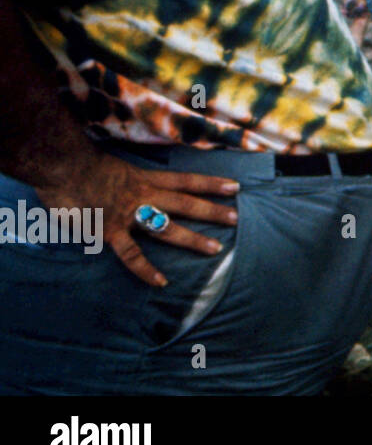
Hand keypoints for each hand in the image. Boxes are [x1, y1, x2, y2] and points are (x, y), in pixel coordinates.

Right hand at [33, 151, 238, 286]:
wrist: (62, 164)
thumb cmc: (80, 163)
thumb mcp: (112, 168)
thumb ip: (125, 182)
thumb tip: (128, 192)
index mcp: (145, 178)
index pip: (186, 180)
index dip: (211, 183)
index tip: (234, 187)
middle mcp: (144, 195)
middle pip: (186, 203)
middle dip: (212, 211)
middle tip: (236, 219)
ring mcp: (129, 214)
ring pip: (168, 227)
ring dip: (192, 238)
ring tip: (216, 249)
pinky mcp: (111, 231)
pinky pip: (131, 254)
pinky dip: (145, 269)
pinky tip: (161, 281)